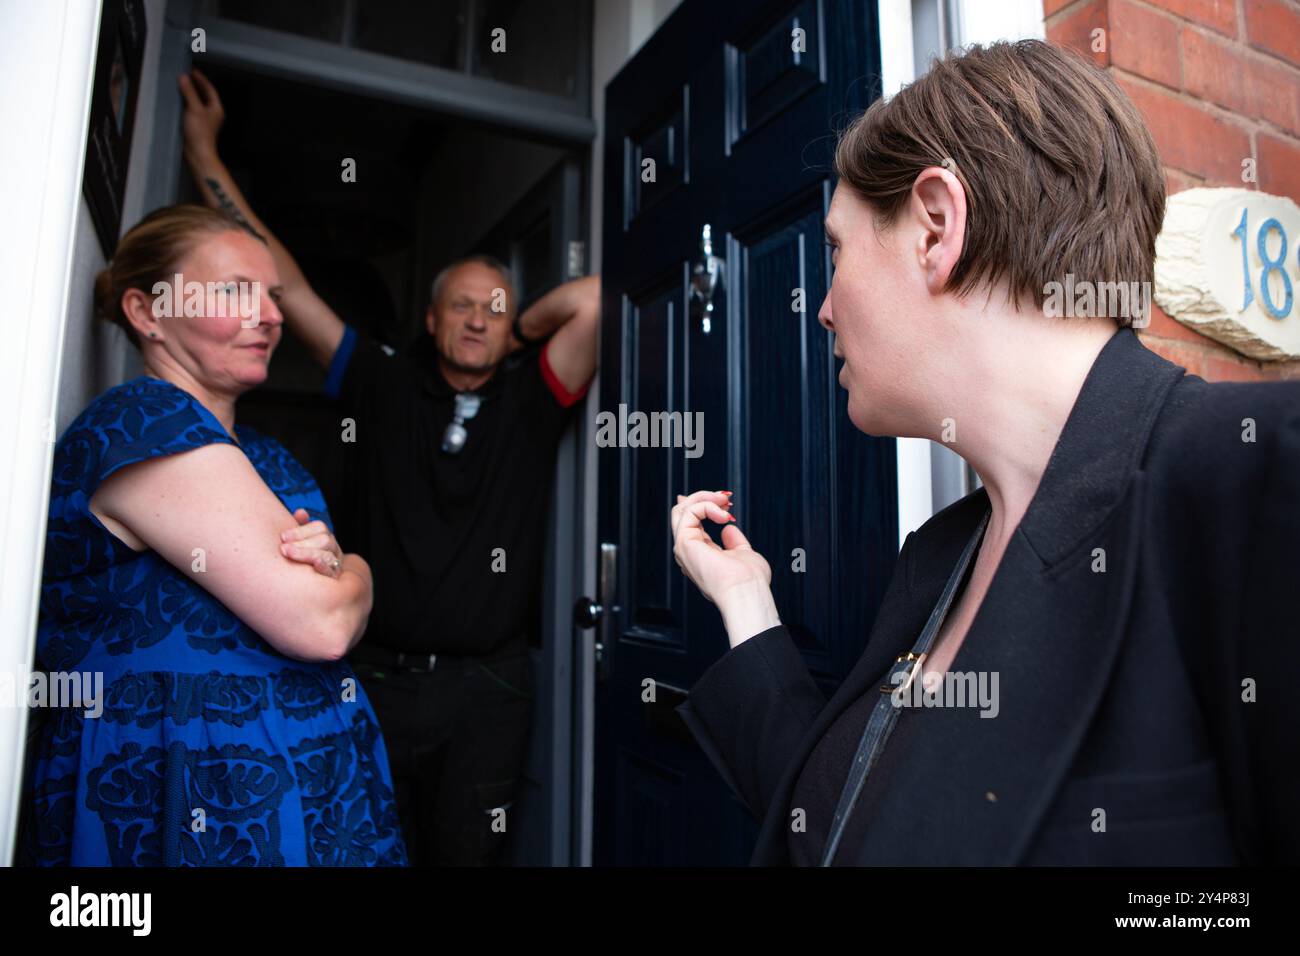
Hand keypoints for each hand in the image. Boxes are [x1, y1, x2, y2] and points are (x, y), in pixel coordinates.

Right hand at [178, 68, 223, 161]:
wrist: (197, 154)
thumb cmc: (200, 135)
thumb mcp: (194, 109)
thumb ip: (189, 92)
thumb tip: (184, 78)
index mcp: (216, 108)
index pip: (209, 88)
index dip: (201, 79)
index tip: (192, 71)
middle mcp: (211, 114)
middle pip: (203, 94)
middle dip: (194, 85)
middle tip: (185, 76)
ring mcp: (204, 120)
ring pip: (196, 102)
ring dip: (188, 93)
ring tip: (179, 85)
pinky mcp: (195, 126)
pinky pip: (190, 110)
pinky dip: (184, 103)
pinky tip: (176, 101)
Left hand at [280, 508, 344, 577]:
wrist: (317, 582)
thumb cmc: (304, 558)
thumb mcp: (301, 542)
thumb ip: (300, 527)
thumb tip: (301, 512)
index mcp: (325, 537)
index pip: (319, 528)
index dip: (300, 531)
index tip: (282, 537)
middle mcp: (333, 549)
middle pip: (325, 541)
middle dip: (303, 543)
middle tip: (283, 548)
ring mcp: (336, 564)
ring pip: (327, 555)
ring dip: (307, 554)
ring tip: (289, 554)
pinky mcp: (335, 579)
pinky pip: (332, 573)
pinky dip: (324, 568)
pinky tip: (316, 565)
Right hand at [672, 490, 779, 645]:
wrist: (746, 592)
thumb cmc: (749, 581)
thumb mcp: (743, 554)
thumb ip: (734, 542)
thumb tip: (728, 528)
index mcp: (700, 555)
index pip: (691, 524)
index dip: (703, 505)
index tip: (725, 500)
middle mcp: (688, 552)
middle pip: (682, 513)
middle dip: (702, 498)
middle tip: (726, 498)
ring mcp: (683, 547)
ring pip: (681, 509)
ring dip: (704, 497)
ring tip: (725, 501)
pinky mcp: (684, 542)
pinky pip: (689, 511)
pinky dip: (707, 505)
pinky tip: (724, 515)